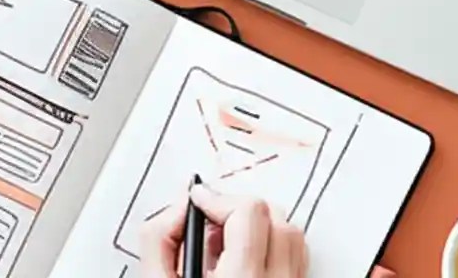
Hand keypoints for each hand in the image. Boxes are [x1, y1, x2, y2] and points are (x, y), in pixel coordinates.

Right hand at [140, 183, 307, 277]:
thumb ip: (159, 240)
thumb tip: (178, 207)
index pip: (248, 211)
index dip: (217, 197)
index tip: (199, 200)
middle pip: (275, 216)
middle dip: (238, 208)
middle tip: (211, 223)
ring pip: (292, 234)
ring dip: (261, 226)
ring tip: (228, 244)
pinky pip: (299, 257)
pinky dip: (275, 247)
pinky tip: (247, 260)